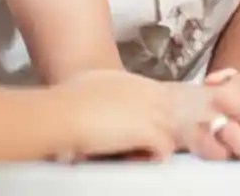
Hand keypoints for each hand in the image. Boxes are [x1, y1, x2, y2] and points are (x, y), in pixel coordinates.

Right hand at [50, 70, 179, 161]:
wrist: (67, 112)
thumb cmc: (71, 97)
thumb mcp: (96, 82)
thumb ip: (110, 88)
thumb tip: (102, 95)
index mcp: (137, 81)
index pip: (161, 96)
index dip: (155, 112)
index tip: (142, 123)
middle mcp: (150, 93)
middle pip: (171, 112)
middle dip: (161, 126)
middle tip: (143, 139)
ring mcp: (153, 112)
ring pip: (172, 129)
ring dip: (160, 141)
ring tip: (142, 150)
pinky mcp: (150, 132)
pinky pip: (166, 147)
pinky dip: (157, 156)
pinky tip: (141, 158)